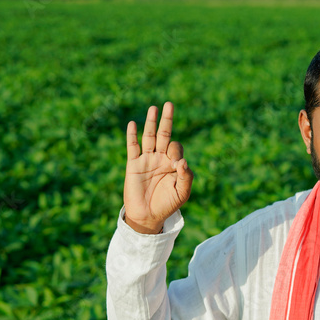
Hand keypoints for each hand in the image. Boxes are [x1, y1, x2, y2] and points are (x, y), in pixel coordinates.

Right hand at [123, 101, 193, 233]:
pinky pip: (132, 147)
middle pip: (164, 134)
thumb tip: (182, 161)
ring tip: (153, 108)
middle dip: (167, 120)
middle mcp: (160, 158)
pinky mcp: (133, 165)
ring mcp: (146, 160)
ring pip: (149, 137)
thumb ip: (186, 177)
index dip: (177, 152)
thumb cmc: (167, 205)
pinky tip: (133, 124)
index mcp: (173, 163)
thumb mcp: (183, 193)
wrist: (148, 216)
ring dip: (151, 122)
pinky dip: (132, 135)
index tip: (175, 164)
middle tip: (169, 104)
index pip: (176, 148)